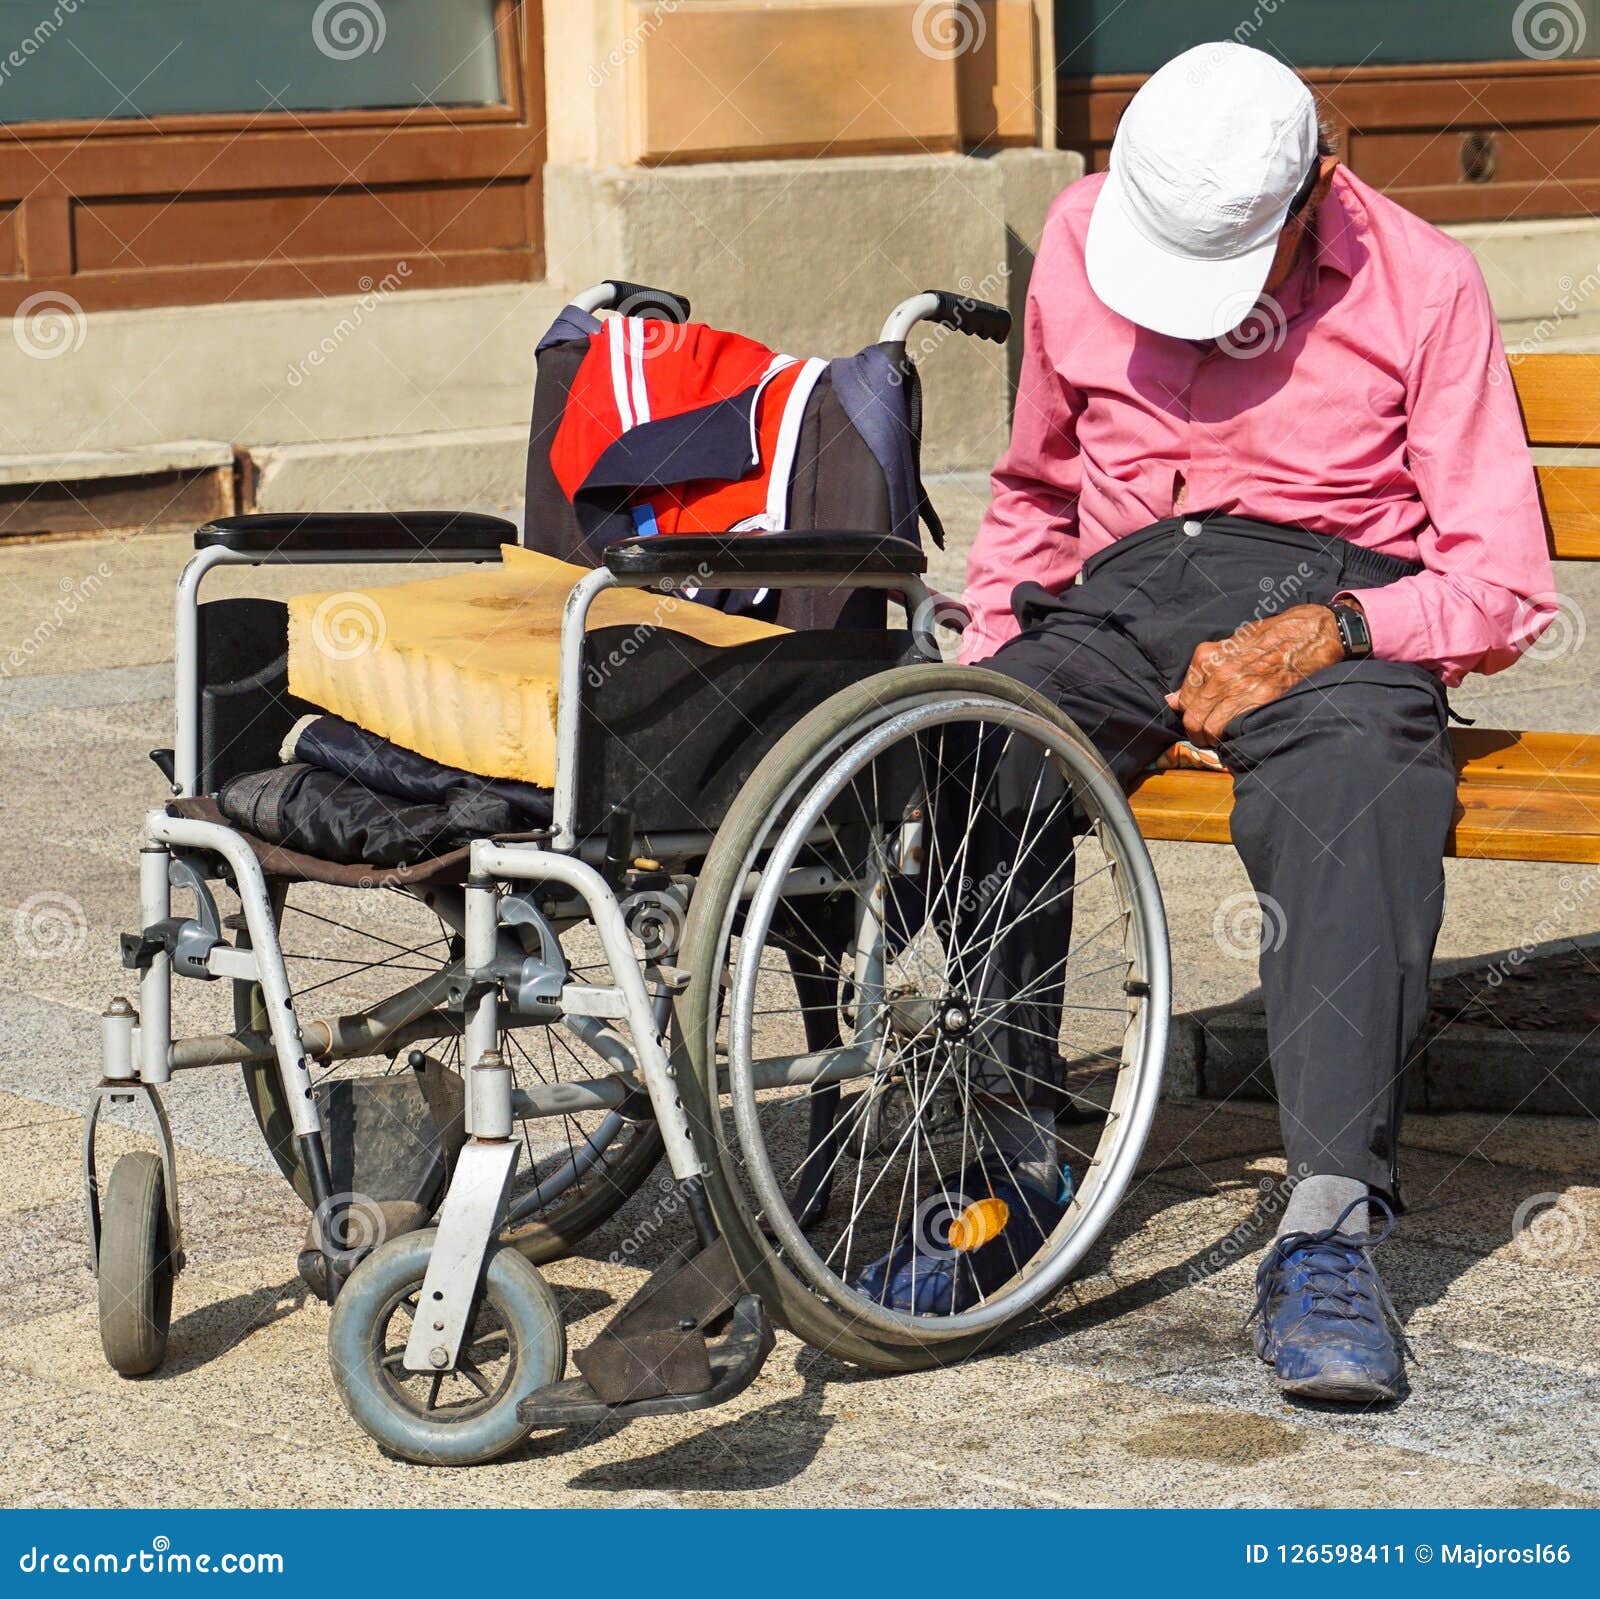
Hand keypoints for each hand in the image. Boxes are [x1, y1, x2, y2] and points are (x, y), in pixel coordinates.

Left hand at [1164, 603, 1345, 747]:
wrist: (1310, 632)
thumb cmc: (1270, 637)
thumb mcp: (1229, 646)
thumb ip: (1200, 674)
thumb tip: (1171, 700)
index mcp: (1207, 657)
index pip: (1183, 700)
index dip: (1191, 714)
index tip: (1202, 719)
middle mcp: (1218, 672)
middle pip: (1192, 718)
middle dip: (1198, 733)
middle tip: (1209, 736)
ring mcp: (1239, 685)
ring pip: (1208, 728)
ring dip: (1214, 738)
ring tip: (1225, 736)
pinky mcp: (1261, 698)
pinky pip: (1232, 728)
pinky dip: (1232, 736)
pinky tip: (1240, 732)